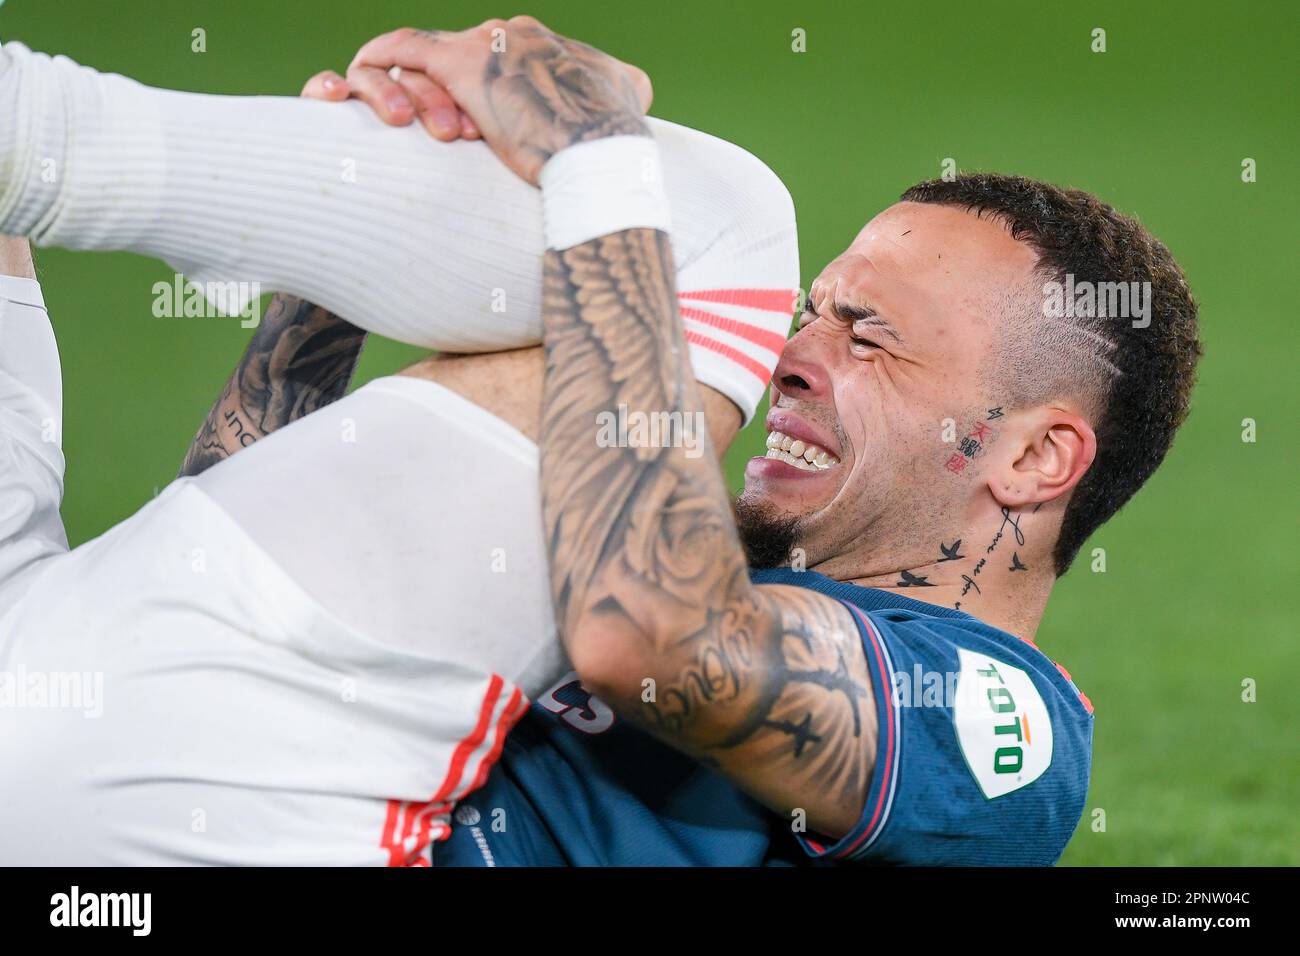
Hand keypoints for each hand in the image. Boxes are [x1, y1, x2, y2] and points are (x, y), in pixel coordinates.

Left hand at [320, 17, 652, 184]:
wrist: (603, 149)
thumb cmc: (616, 141)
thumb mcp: (628, 101)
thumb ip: (621, 87)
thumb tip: (634, 89)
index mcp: (552, 46)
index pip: (507, 62)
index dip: (493, 100)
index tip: (492, 136)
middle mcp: (519, 33)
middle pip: (469, 58)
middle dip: (459, 101)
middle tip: (463, 144)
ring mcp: (488, 44)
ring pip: (438, 59)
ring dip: (428, 96)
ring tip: (425, 131)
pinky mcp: (459, 63)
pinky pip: (403, 49)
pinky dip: (381, 61)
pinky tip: (358, 79)